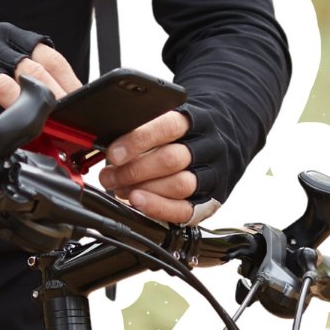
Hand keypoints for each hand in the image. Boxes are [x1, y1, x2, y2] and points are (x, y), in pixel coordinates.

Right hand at [0, 22, 81, 130]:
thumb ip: (19, 83)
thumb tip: (54, 111)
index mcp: (6, 38)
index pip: (47, 57)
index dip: (68, 82)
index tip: (83, 106)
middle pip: (30, 68)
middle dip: (52, 96)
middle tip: (67, 121)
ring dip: (20, 104)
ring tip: (35, 126)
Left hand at [99, 108, 222, 224]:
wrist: (222, 141)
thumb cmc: (179, 134)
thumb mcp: (163, 120)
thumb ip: (140, 127)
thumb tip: (107, 142)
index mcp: (196, 120)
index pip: (168, 126)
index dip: (138, 140)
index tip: (114, 153)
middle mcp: (208, 146)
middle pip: (172, 159)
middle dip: (134, 170)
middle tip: (108, 176)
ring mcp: (212, 175)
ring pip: (180, 185)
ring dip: (144, 190)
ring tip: (121, 189)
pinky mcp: (209, 201)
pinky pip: (185, 209)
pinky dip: (158, 208)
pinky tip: (138, 202)